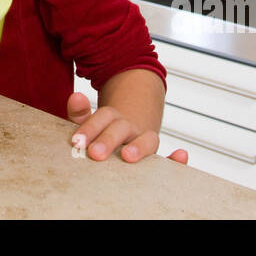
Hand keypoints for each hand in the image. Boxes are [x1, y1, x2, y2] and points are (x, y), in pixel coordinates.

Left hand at [67, 91, 187, 164]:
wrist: (132, 122)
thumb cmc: (104, 130)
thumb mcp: (89, 121)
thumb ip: (80, 113)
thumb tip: (75, 96)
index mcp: (113, 118)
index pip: (103, 117)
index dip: (90, 128)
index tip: (77, 141)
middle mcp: (131, 127)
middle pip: (121, 128)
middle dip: (108, 140)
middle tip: (95, 153)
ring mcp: (145, 141)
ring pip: (147, 140)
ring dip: (139, 148)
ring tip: (127, 156)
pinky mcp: (156, 156)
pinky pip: (169, 158)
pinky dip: (175, 159)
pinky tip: (181, 156)